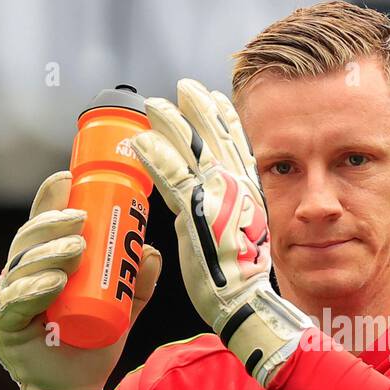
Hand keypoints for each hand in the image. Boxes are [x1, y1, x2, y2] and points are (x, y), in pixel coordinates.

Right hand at [0, 170, 161, 389]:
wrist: (77, 389)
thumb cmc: (94, 342)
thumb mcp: (124, 308)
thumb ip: (138, 283)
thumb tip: (152, 251)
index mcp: (43, 262)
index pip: (43, 224)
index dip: (51, 199)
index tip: (69, 178)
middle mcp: (21, 276)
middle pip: (30, 239)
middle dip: (53, 223)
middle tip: (82, 218)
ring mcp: (8, 300)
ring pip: (21, 266)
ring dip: (47, 253)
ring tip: (75, 248)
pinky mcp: (2, 327)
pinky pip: (13, 303)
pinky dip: (32, 289)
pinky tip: (52, 281)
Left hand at [127, 78, 310, 385]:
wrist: (245, 302)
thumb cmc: (239, 278)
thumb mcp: (243, 235)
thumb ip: (227, 212)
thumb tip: (209, 204)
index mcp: (250, 192)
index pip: (238, 146)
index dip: (225, 119)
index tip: (214, 98)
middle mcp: (237, 188)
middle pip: (216, 138)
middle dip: (199, 109)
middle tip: (184, 87)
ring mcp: (217, 197)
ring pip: (192, 150)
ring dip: (171, 123)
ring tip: (152, 106)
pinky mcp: (196, 212)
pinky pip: (171, 177)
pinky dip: (155, 155)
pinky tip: (140, 141)